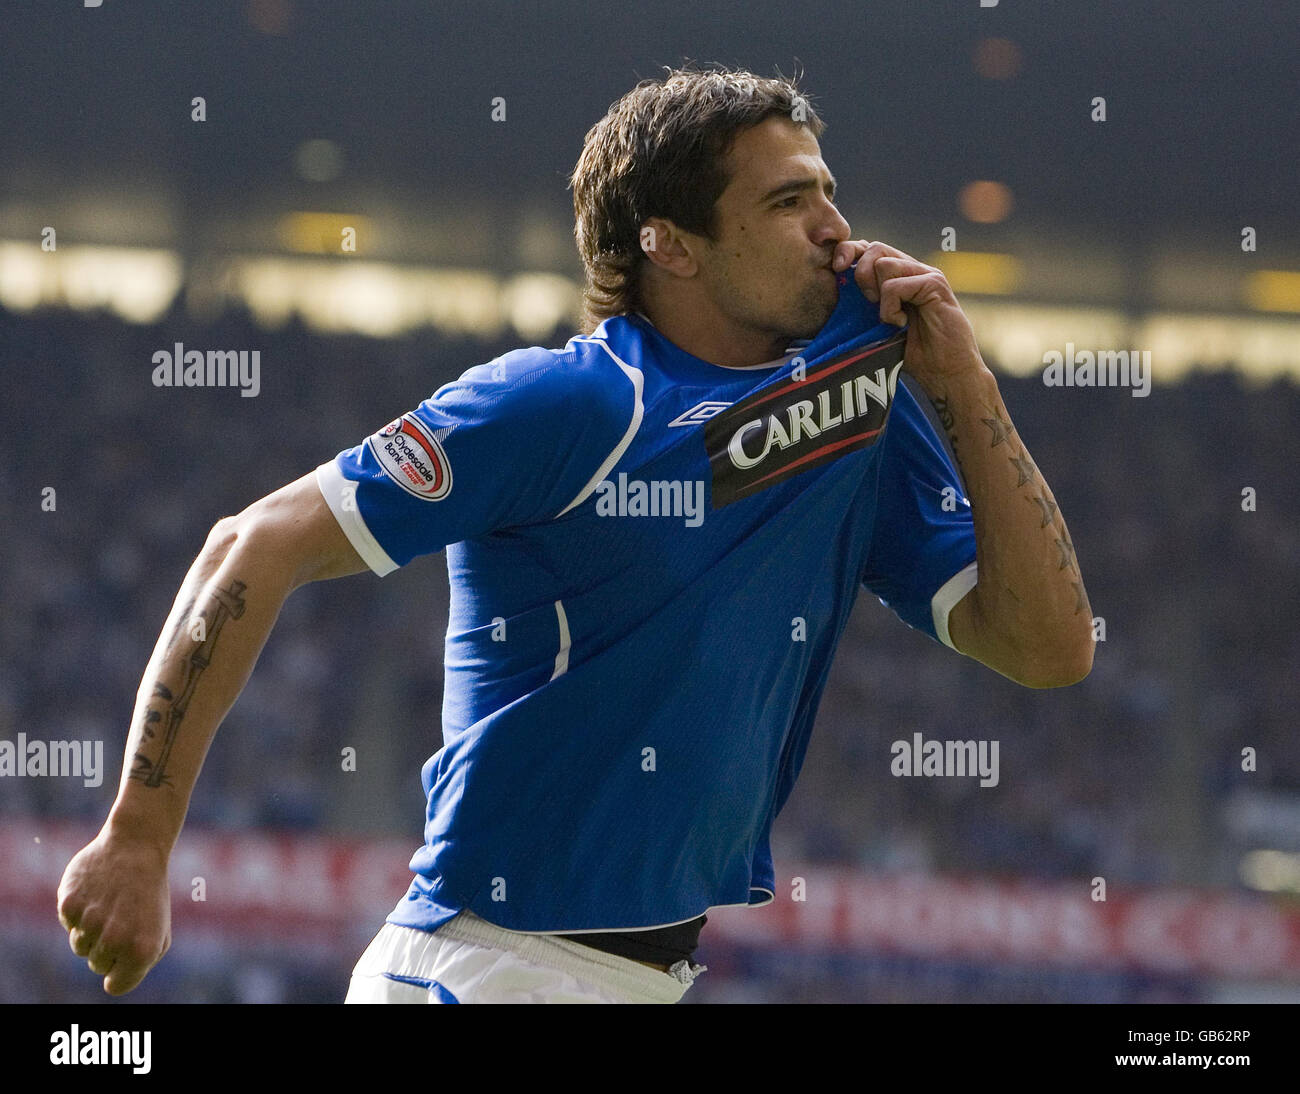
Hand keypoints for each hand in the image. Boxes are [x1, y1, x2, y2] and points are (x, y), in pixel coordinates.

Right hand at [57, 828, 171, 995]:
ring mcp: (90, 922)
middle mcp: (115, 939)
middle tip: (122, 918)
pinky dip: (78, 912)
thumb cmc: (149, 893)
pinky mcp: (69, 905)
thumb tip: (113, 982)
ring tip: (111, 903)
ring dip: (92, 931)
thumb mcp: (160, 931)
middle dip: (107, 948)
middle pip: (96, 965)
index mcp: (142, 950)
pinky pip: (68, 924)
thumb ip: (140, 963)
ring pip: (79, 946)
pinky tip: (96, 892)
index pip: (115, 985)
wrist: (137, 846)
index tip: (125, 952)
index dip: (119, 970)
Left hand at [832, 239, 984, 388]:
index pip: (867, 248)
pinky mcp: (935, 284)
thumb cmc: (914, 353)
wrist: (946, 372)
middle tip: (869, 303)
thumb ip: (863, 305)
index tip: (837, 271)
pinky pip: (895, 285)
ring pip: (883, 263)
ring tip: (890, 318)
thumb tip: (833, 289)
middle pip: (874, 247)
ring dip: (878, 296)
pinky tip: (901, 323)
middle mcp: (912, 270)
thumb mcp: (878, 326)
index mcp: (898, 275)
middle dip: (860, 273)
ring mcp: (925, 274)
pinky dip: (890, 308)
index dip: (848, 253)